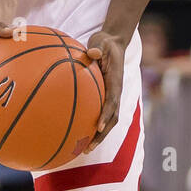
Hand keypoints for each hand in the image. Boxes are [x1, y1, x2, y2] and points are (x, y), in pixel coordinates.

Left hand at [84, 30, 125, 150]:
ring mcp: (111, 95)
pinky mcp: (104, 95)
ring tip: (83, 149)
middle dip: (101, 135)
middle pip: (112, 119)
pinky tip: (75, 130)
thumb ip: (97, 49)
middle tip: (88, 148)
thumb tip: (91, 52)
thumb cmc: (105, 42)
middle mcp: (115, 92)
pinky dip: (90, 123)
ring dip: (98, 135)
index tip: (98, 126)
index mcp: (116, 82)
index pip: (112, 102)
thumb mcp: (102, 42)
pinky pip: (98, 112)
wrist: (113, 42)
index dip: (106, 115)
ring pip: (107, 120)